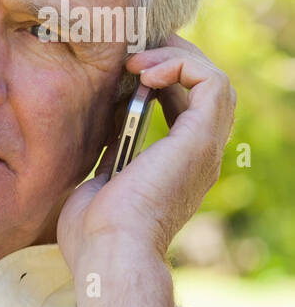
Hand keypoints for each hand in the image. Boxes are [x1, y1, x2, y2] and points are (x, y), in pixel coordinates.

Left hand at [57, 33, 236, 267]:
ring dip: (175, 57)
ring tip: (135, 59)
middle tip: (131, 54)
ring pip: (213, 79)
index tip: (122, 71)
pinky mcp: (199, 139)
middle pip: (203, 89)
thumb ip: (112, 153)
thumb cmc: (93, 233)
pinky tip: (143, 72)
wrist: (108, 252)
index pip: (184, 107)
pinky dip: (181, 65)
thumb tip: (105, 127)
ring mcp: (203, 147)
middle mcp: (198, 155)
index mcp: (176, 166)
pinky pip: (211, 82)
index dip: (160, 79)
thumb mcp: (100, 180)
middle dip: (171, 60)